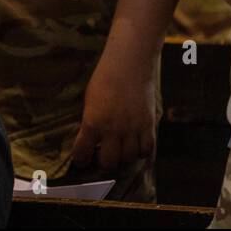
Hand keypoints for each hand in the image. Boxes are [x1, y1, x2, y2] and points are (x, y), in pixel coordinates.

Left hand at [71, 50, 155, 172]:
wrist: (128, 67)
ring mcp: (133, 129)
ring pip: (129, 159)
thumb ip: (91, 122)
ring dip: (123, 159)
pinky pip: (147, 150)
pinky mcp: (149, 125)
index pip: (83, 152)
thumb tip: (90, 140)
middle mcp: (113, 130)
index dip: (81, 159)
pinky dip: (142, 153)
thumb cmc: (103, 81)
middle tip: (102, 157)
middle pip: (109, 162)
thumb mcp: (89, 102)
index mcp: (92, 122)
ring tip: (120, 152)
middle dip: (104, 163)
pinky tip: (136, 149)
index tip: (81, 161)